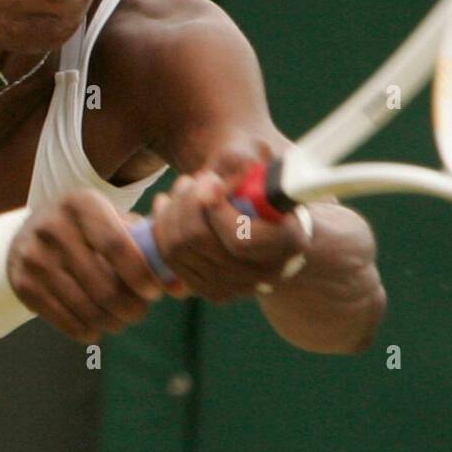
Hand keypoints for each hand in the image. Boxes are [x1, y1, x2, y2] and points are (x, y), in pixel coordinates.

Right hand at [6, 189, 164, 344]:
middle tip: (141, 311)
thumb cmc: (88, 228)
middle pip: (103, 285)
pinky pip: (66, 321)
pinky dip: (90, 330)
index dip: (140, 275)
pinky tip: (99, 326)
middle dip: (131, 307)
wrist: (29, 232)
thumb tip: (182, 287)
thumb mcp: (113, 220)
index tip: (154, 292)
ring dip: (114, 322)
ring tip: (123, 319)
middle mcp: (53, 229)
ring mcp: (34, 259)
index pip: (116, 245)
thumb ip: (149, 246)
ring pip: (86, 308)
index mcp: (81, 204)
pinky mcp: (23, 286)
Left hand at [149, 168, 311, 303]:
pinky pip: (170, 259)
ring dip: (172, 211)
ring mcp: (238, 287)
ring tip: (183, 186)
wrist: (274, 219)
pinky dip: (162, 228)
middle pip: (200, 242)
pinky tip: (168, 205)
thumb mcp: (263, 159)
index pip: (240, 239)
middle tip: (192, 179)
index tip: (210, 178)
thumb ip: (239, 162)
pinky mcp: (213, 291)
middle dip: (186, 202)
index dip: (215, 209)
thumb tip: (211, 181)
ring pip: (179, 250)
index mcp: (289, 242)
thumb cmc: (267, 182)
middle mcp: (266, 274)